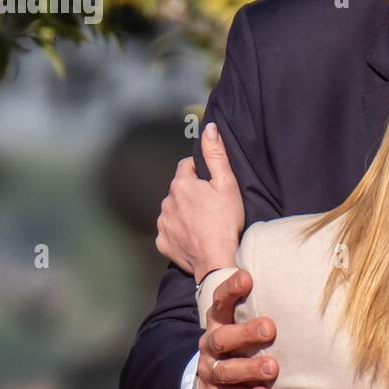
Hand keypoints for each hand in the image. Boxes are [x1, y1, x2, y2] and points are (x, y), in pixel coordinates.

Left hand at [156, 121, 244, 281]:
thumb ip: (216, 154)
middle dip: (192, 193)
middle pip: (179, 190)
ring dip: (184, 212)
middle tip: (212, 205)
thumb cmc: (225, 221)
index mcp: (181, 184)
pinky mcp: (162, 242)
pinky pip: (169, 231)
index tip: (212, 184)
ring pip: (173, 210)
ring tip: (204, 223)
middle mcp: (166, 201)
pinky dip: (179, 232)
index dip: (200, 172)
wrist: (217, 260)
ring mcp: (163, 223)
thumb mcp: (226, 183)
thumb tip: (209, 128)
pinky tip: (194, 237)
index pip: (186, 166)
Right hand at [195, 269, 278, 388]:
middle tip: (270, 328)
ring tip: (272, 367)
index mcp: (218, 319)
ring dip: (249, 368)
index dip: (231, 289)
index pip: (221, 301)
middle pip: (223, 337)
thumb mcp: (245, 316)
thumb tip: (296, 275)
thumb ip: (261, 300)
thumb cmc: (243, 337)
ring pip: (225, 369)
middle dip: (246, 333)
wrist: (215, 373)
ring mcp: (209, 369)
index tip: (247, 278)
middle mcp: (210, 343)